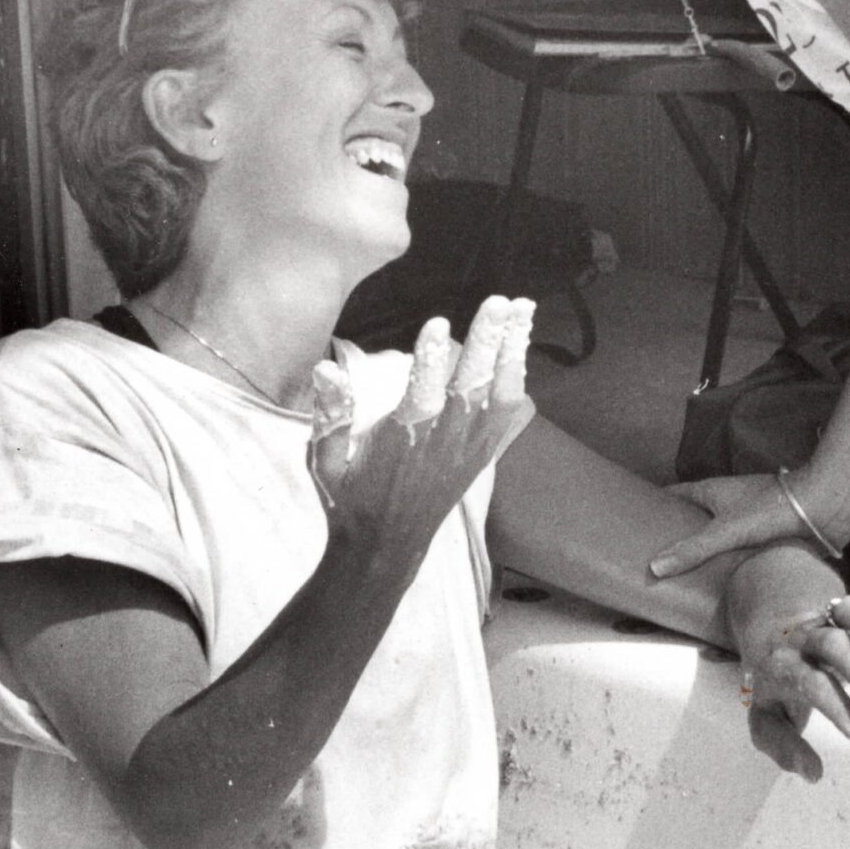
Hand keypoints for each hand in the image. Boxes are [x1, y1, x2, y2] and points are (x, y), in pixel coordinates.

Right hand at [311, 298, 535, 562]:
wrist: (384, 546)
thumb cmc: (349, 498)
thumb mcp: (325, 460)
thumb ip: (331, 414)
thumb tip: (325, 369)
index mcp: (402, 441)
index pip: (421, 396)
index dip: (430, 360)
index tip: (438, 323)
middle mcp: (442, 443)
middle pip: (471, 388)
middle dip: (487, 342)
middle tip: (501, 302)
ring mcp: (467, 449)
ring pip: (499, 397)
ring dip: (511, 352)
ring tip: (525, 309)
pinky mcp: (480, 455)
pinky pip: (506, 415)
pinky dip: (516, 378)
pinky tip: (521, 347)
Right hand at [649, 472, 814, 577]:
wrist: (823, 509)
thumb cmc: (774, 509)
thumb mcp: (727, 530)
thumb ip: (692, 549)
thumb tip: (655, 567)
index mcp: (712, 490)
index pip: (675, 495)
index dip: (656, 505)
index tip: (636, 522)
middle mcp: (728, 502)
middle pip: (694, 517)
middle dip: (678, 535)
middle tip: (656, 558)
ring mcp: (747, 518)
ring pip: (717, 535)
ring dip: (705, 551)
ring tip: (684, 575)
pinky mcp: (765, 535)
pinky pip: (738, 549)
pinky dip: (727, 560)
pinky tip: (721, 580)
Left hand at [734, 570, 849, 781]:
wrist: (770, 628)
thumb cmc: (777, 682)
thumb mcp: (766, 716)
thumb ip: (783, 746)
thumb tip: (813, 774)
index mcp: (787, 668)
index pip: (810, 685)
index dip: (837, 709)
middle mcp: (808, 641)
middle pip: (830, 645)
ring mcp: (830, 621)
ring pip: (846, 613)